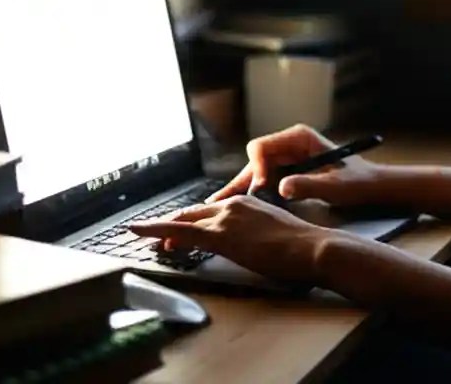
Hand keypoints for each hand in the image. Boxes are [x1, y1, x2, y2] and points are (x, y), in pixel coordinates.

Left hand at [128, 195, 334, 285]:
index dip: (191, 220)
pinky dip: (156, 230)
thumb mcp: (274, 231)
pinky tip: (139, 231)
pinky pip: (180, 232)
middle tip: (152, 233)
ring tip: (138, 232)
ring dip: (160, 229)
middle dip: (171, 224)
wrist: (312, 248)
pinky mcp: (220, 236)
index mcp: (246, 202)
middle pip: (192, 213)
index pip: (210, 209)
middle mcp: (232, 205)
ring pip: (182, 221)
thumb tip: (248, 243)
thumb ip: (255, 232)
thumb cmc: (301, 247)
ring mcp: (225, 219)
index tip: (179, 228)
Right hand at [206, 124, 386, 206]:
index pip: (262, 147)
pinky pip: (263, 182)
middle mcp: (287, 145)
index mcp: (298, 138)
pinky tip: (237, 210)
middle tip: (219, 203)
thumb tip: (281, 188)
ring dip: (241, 190)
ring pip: (255, 173)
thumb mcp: (335, 185)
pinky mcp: (286, 173)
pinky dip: (252, 195)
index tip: (261, 188)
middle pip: (253, 161)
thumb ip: (308, 185)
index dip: (256, 167)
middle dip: (239, 182)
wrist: (370, 186)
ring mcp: (286, 159)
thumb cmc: (357, 181)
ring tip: (218, 208)